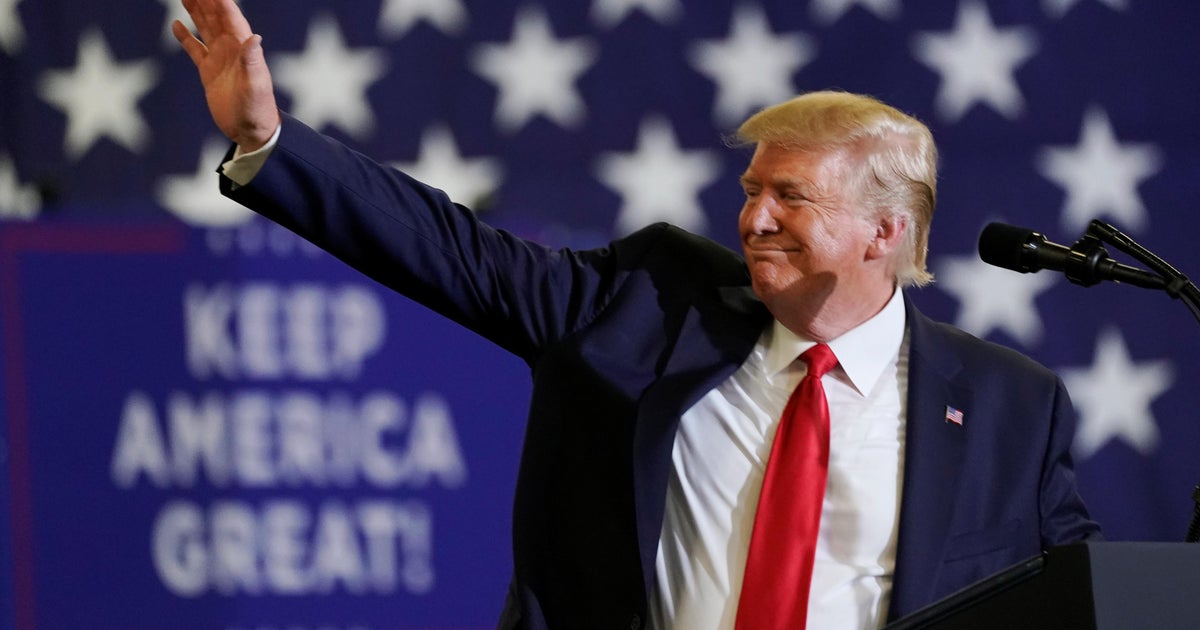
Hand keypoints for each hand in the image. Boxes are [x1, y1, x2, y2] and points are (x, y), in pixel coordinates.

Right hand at [172, 0, 280, 150]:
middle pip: (216, 17)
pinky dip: (186, 37)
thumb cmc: (258, 110)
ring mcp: (220, 59)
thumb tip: (255, 37)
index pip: (231, 17)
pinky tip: (176, 25)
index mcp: (244, 49)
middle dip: (206, 0)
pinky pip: (196, 49)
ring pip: (205, 28)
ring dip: (196, 11)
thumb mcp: (256, 87)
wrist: (251, 131)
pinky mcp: (209, 72)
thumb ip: (253, 62)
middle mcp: (232, 50)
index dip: (221, 1)